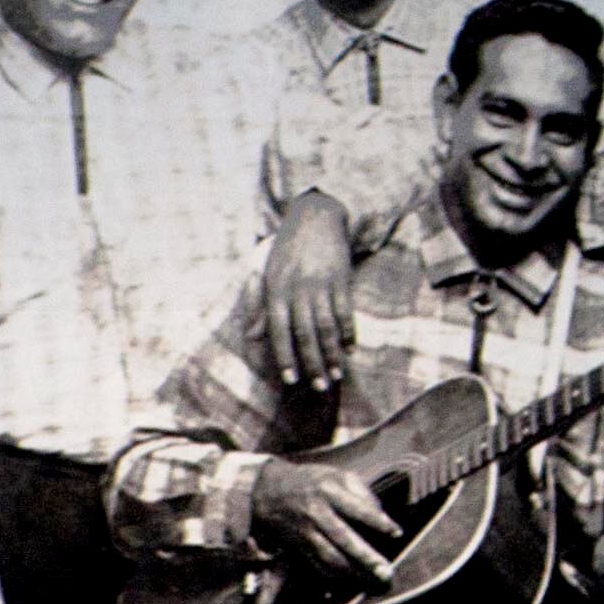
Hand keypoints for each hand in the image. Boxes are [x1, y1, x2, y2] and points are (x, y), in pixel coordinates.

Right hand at [254, 459, 402, 590]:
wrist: (268, 491)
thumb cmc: (312, 482)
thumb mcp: (336, 474)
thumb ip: (361, 491)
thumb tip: (382, 514)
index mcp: (329, 491)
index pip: (358, 509)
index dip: (378, 522)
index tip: (397, 533)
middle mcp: (317, 513)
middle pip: (344, 539)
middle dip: (367, 558)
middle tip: (387, 573)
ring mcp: (306, 532)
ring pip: (331, 558)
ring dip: (354, 573)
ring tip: (374, 582)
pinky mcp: (300, 547)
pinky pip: (319, 566)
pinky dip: (338, 576)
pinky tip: (354, 581)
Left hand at [262, 193, 355, 390]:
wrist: (314, 215)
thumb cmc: (288, 249)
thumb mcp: (267, 274)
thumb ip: (260, 306)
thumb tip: (253, 336)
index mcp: (276, 289)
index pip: (279, 330)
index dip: (285, 356)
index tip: (291, 380)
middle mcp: (297, 289)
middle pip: (305, 334)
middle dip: (313, 363)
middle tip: (321, 388)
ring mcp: (320, 284)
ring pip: (327, 327)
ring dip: (333, 354)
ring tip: (338, 374)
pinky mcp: (340, 279)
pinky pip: (345, 312)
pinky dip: (348, 332)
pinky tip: (350, 349)